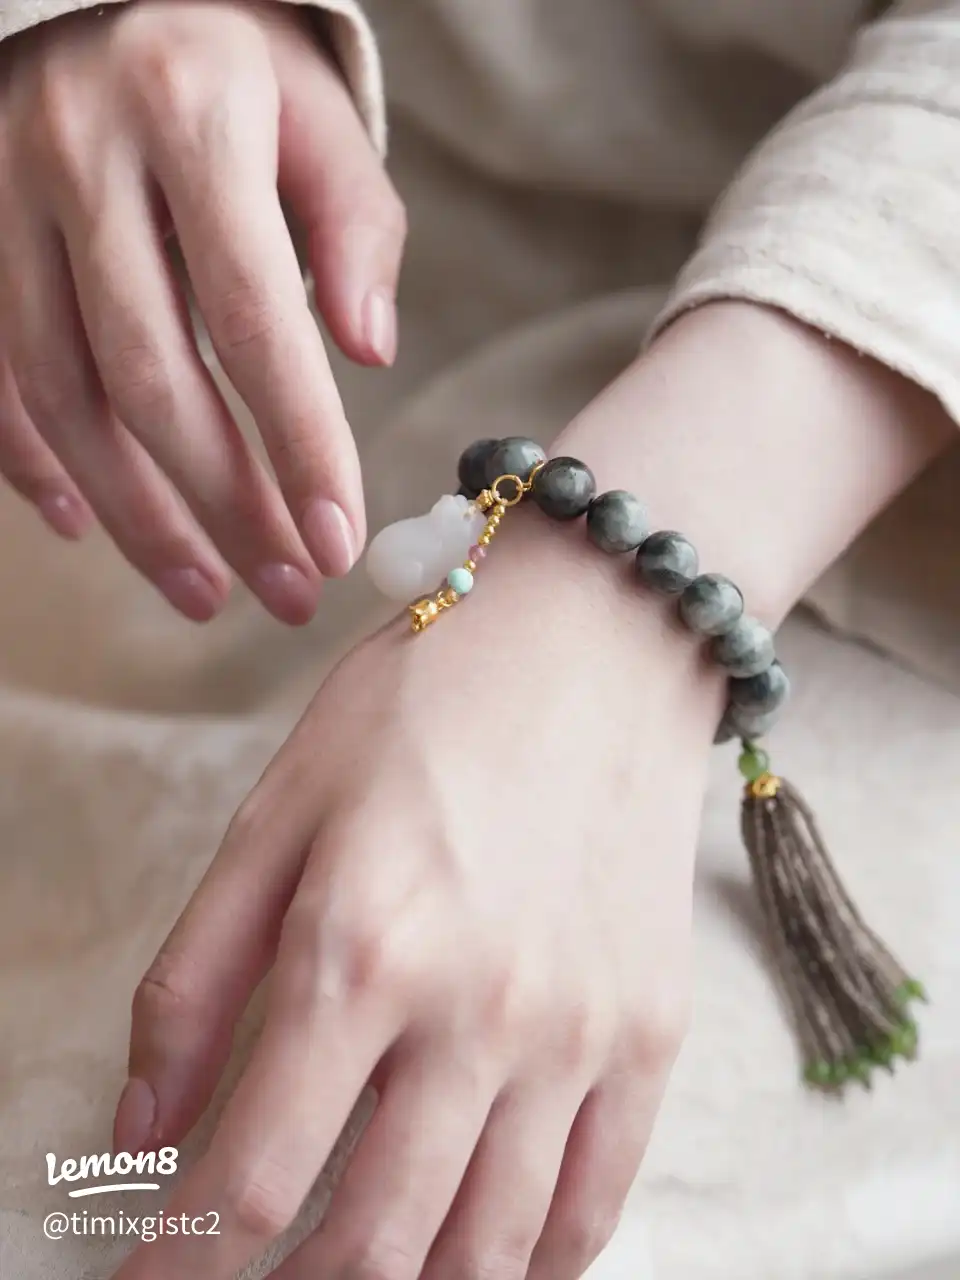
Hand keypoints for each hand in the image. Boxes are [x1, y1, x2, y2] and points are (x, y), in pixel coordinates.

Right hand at [0, 0, 405, 622]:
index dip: (298, 445)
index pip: (255, 318)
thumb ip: (356, 229)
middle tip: (286, 594)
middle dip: (225, 507)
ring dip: (136, 515)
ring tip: (206, 593)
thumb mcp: (320, 121)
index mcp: (192, 117)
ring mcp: (5, 196)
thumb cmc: (239, 74)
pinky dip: (34, 463)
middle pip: (152, 377)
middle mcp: (81, 155)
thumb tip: (368, 354)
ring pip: (63, 395)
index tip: (336, 541)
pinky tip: (88, 525)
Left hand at [112, 518, 720, 1278]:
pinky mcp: (650, 1031)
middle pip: (370, 1244)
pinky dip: (528, 1268)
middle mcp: (476, 1013)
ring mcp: (578, 1034)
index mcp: (358, 949)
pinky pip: (593, 1205)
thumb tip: (141, 1133)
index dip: (184, 1268)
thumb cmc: (427, 705)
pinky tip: (482, 1266)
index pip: (255, 1179)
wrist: (599, 642)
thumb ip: (196, 977)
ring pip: (484, 1251)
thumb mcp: (279, 810)